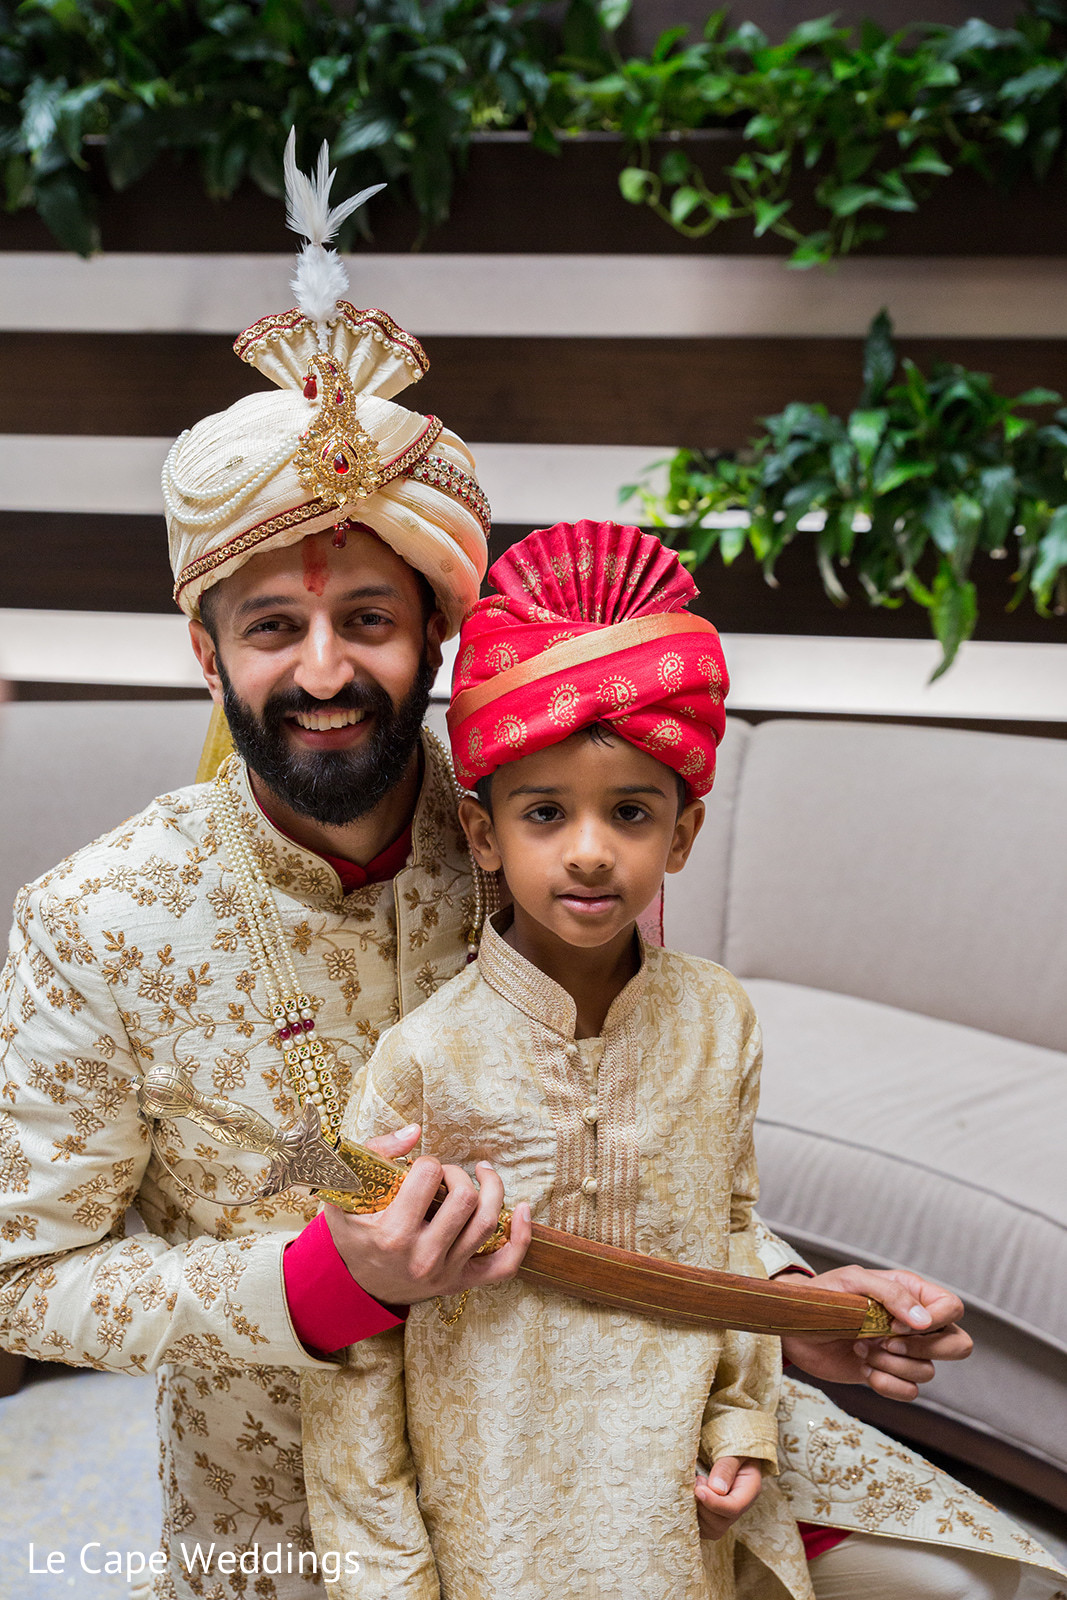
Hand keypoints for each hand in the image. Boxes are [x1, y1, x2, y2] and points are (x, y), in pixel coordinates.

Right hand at [324, 1124, 531, 1306]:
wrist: (354, 1286)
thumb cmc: (353, 1232)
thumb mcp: (346, 1192)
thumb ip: (375, 1153)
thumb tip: (415, 1131)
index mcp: (392, 1233)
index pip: (428, 1176)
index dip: (427, 1162)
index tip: (418, 1168)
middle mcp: (422, 1256)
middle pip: (466, 1198)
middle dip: (458, 1173)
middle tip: (445, 1174)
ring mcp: (445, 1273)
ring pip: (489, 1223)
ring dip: (493, 1188)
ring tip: (482, 1173)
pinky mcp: (461, 1283)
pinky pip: (504, 1265)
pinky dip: (522, 1237)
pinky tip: (524, 1210)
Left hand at [694, 1457, 763, 1539]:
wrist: (729, 1449)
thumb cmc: (732, 1445)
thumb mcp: (734, 1450)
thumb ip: (726, 1467)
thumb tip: (717, 1489)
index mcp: (749, 1489)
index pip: (734, 1508)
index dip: (714, 1502)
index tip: (698, 1489)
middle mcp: (738, 1507)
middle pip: (720, 1523)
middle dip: (704, 1506)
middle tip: (697, 1482)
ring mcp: (725, 1514)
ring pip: (710, 1529)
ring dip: (696, 1512)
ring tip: (694, 1488)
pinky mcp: (712, 1515)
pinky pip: (701, 1527)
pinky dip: (691, 1516)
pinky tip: (689, 1497)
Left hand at [776, 1264, 971, 1400]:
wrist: (796, 1328)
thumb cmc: (823, 1296)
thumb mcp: (852, 1281)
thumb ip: (891, 1294)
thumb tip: (923, 1321)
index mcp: (912, 1293)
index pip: (953, 1308)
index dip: (936, 1321)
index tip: (898, 1324)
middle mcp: (914, 1324)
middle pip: (957, 1345)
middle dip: (923, 1349)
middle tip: (885, 1340)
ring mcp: (903, 1352)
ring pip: (928, 1371)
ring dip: (892, 1364)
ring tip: (861, 1348)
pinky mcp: (889, 1375)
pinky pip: (910, 1392)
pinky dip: (888, 1384)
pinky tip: (865, 1370)